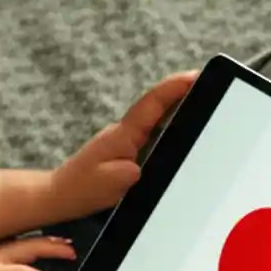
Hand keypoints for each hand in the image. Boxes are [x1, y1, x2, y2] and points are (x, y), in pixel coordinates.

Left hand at [49, 72, 196, 217]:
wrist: (60, 194)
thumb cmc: (80, 189)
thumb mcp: (109, 185)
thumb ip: (128, 174)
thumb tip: (140, 169)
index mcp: (123, 135)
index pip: (152, 105)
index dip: (174, 88)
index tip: (195, 76)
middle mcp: (125, 132)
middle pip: (158, 105)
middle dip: (183, 92)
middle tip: (210, 84)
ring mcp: (125, 140)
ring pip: (156, 118)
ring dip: (178, 108)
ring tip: (204, 103)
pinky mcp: (125, 150)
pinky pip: (152, 133)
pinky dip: (169, 126)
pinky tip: (182, 131)